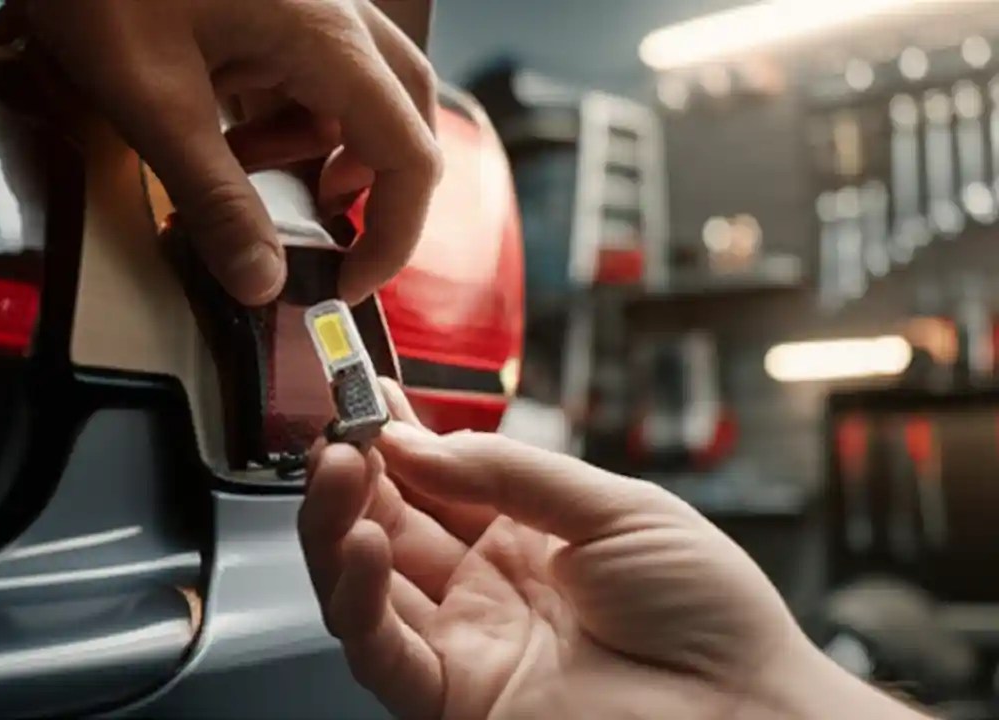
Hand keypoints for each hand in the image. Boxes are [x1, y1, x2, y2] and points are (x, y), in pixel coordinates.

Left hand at [29, 0, 440, 304]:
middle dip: (369, 191)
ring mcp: (310, 3)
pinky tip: (229, 131)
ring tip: (247, 173)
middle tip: (323, 243)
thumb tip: (261, 282)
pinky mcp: (278, 3)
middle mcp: (337, 13)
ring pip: (358, 96)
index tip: (349, 284)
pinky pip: (313, 71)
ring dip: (319, 151)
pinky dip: (287, 118)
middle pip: (401, 118)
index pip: (408, 153)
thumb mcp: (152, 100)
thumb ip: (214, 197)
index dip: (393, 233)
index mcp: (326, 36)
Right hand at [300, 381, 930, 719]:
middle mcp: (482, 589)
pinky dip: (358, 598)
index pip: (436, 480)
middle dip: (356, 474)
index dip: (397, 438)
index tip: (365, 393)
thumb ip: (512, 472)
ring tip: (338, 466)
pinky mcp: (454, 698)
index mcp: (522, 537)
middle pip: (389, 526)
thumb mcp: (615, 508)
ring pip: (367, 585)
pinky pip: (384, 650)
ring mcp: (464, 643)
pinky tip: (360, 542)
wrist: (746, 707)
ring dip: (339, 524)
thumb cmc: (707, 611)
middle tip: (339, 429)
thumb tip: (417, 443)